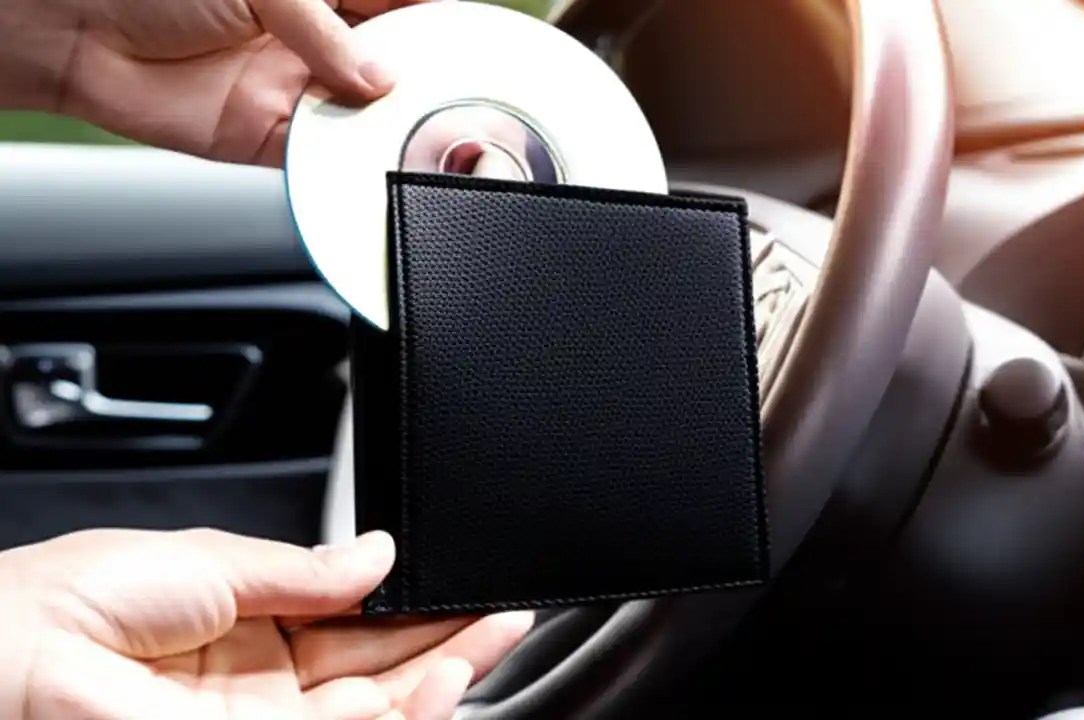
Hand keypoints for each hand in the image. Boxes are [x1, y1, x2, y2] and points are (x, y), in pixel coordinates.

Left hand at [0, 0, 433, 164]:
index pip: (400, 0)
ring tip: (423, 126)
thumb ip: (327, 31)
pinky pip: (325, 153)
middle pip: (395, 56)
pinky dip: (350, 159)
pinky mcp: (269, 136)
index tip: (475, 37)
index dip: (438, 17)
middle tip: (457, 88)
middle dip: (428, 71)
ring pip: (367, 109)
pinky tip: (372, 154)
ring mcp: (294, 85)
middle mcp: (313, 34)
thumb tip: (379, 79)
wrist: (67, 29)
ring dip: (393, 120)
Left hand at [0, 528, 533, 718]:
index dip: (415, 609)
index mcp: (251, 626)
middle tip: (503, 613)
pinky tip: (444, 678)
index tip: (463, 587)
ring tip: (493, 635)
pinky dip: (407, 712)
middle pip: (379, 671)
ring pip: (378, 712)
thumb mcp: (216, 556)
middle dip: (448, 641)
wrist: (16, 651)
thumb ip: (310, 569)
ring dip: (442, 677)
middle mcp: (264, 684)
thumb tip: (381, 554)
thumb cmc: (80, 596)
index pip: (356, 624)